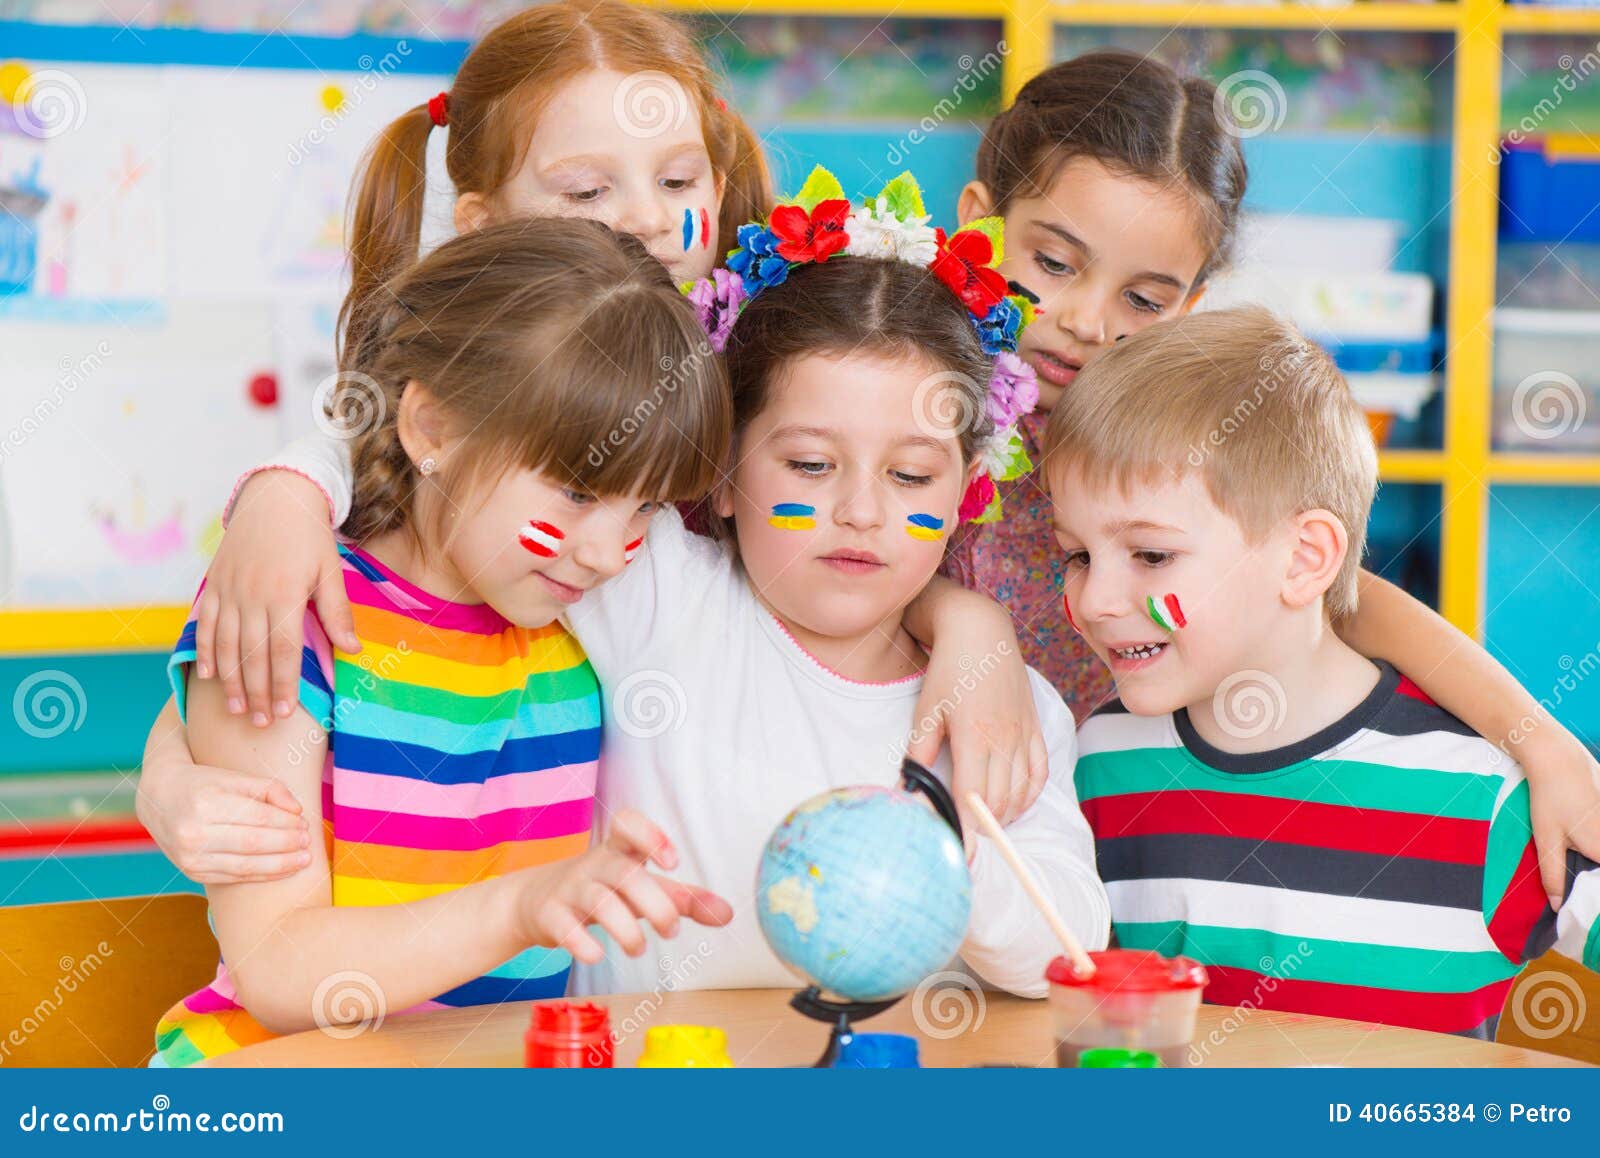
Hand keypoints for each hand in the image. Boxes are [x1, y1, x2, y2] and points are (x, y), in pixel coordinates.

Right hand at [137, 744, 310, 884]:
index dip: (285, 823)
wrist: (159, 799)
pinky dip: (261, 874)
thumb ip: (269, 789)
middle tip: (307, 842)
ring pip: (245, 866)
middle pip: (253, 843)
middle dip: (286, 844)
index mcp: (205, 804)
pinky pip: (234, 877)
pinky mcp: (192, 872)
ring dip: (280, 864)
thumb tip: (298, 810)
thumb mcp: (234, 777)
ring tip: (303, 859)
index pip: (257, 817)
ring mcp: (190, 857)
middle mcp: (194, 833)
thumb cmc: (204, 784)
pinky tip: (282, 869)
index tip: (304, 824)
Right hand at [197, 470, 358, 726]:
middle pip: (253, 655)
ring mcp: (229, 589)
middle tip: (262, 723)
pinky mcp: (214, 582)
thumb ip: (337, 613)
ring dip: (230, 680)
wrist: (275, 496)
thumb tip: (352, 651)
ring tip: (237, 708)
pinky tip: (209, 674)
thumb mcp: (330, 571)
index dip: (284, 684)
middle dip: (258, 692)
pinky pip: (204, 622)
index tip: (286, 712)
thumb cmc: (309, 536)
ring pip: (225, 644)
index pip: (284, 651)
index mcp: (285, 595)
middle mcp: (253, 595)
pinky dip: (204, 650)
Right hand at [512, 810, 732, 962]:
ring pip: (599, 901)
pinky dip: (583, 943)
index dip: (650, 836)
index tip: (673, 862)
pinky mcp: (549, 915)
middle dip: (655, 904)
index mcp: (618, 849)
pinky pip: (564, 926)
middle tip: (672, 931)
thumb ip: (682, 899)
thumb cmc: (604, 889)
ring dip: (626, 930)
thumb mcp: (642, 889)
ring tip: (639, 949)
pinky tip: (598, 956)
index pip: (627, 823)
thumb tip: (728, 913)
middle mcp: (594, 864)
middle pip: (625, 874)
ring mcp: (570, 888)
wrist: (535, 900)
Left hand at [908, 608, 1048, 830]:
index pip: (972, 799)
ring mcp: (1023, 734)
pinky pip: (1040, 773)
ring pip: (1022, 792)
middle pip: (999, 802)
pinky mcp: (1034, 727)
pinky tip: (1014, 804)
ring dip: (1004, 816)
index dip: (967, 831)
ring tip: (983, 823)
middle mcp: (1004, 739)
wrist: (982, 631)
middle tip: (966, 840)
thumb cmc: (948, 670)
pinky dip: (1029, 796)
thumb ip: (917, 753)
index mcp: (974, 736)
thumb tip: (904, 788)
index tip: (962, 856)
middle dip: (983, 829)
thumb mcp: (925, 710)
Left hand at [1518, 726, 1599, 905]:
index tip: (1588, 906)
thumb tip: (1558, 907)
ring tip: (1579, 851)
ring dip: (1594, 859)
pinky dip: (1595, 839)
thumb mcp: (1546, 839)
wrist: (1558, 757)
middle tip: (1580, 875)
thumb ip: (1553, 874)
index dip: (1594, 894)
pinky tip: (1585, 841)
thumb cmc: (1550, 798)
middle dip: (1594, 874)